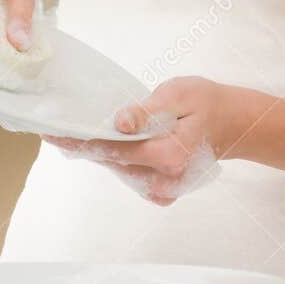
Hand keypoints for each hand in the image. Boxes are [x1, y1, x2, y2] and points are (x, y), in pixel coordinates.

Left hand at [46, 76, 260, 204]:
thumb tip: (119, 122)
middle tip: (52, 132)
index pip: (114, 150)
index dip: (80, 142)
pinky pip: (131, 178)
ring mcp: (165, 189)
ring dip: (97, 154)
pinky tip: (103, 147)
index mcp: (169, 155)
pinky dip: (116, 163)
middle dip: (83, 148)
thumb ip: (149, 110)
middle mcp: (165, 179)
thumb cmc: (206, 103)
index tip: (51, 134)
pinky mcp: (164, 189)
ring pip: (119, 171)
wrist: (233, 123)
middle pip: (112, 163)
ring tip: (70, 137)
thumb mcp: (179, 94)